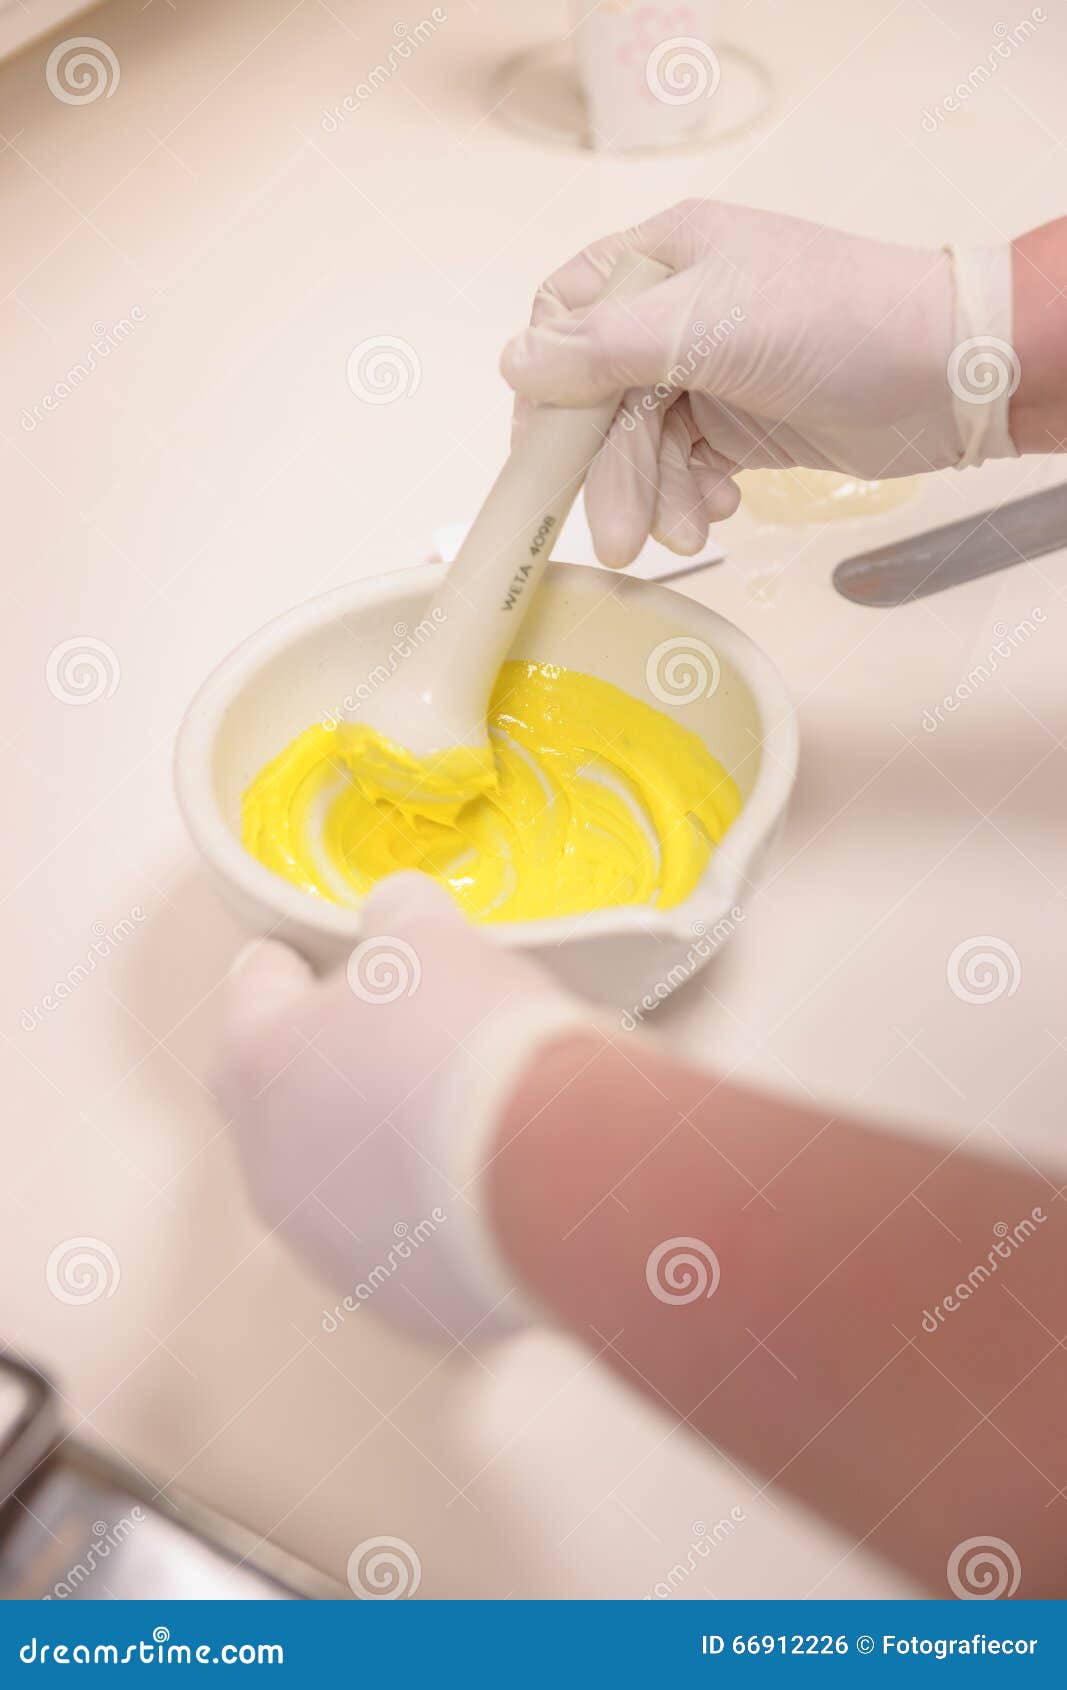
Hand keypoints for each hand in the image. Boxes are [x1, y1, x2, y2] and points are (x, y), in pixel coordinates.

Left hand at [216, 873, 590, 1344]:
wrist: (551, 1175)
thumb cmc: (472, 1042)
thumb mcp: (434, 940)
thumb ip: (400, 916)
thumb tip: (398, 911)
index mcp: (258, 1065)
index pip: (254, 990)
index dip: (286, 965)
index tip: (299, 958)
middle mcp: (271, 1165)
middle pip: (285, 1095)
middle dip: (329, 1064)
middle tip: (392, 1034)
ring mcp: (327, 1244)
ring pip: (338, 1179)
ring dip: (377, 1146)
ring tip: (451, 1113)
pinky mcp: (395, 1298)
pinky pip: (400, 1239)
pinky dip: (429, 1210)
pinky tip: (484, 1181)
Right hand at [502, 200, 1014, 566]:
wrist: (945, 374)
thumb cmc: (837, 320)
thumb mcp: (705, 326)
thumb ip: (601, 349)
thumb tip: (514, 364)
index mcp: (663, 259)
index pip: (566, 317)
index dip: (547, 387)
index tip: (543, 453)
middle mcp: (677, 312)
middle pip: (601, 399)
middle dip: (611, 470)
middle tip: (619, 536)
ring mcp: (708, 371)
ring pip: (642, 444)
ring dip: (657, 493)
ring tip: (687, 530)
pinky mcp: (739, 423)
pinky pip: (684, 467)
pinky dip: (692, 494)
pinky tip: (720, 506)